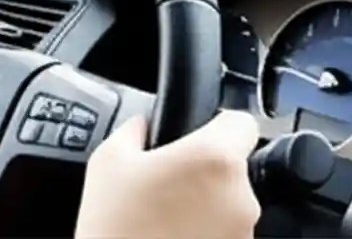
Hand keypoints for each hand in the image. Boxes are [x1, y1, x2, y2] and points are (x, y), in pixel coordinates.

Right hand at [76, 111, 260, 238]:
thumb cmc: (114, 226)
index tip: (203, 134)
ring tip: (167, 215)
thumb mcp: (108, 160)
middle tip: (168, 184)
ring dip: (207, 204)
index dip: (220, 125)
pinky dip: (207, 230)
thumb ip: (135, 130)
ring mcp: (243, 231)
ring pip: (230, 202)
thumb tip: (144, 126)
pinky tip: (175, 234)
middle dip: (205, 172)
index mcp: (213, 158)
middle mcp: (239, 195)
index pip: (242, 123)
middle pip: (233, 167)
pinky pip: (226, 231)